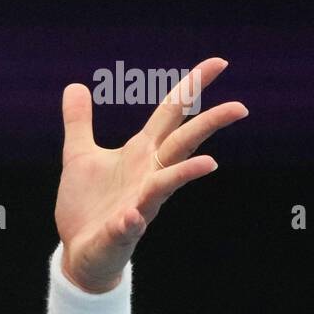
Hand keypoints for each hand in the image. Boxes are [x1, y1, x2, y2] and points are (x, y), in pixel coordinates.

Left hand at [55, 57, 248, 291]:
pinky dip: (131, 220)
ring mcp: (138, 205)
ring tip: (209, 164)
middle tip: (240, 107)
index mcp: (140, 154)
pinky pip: (128, 226)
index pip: (171, 114)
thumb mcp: (78, 155)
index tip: (219, 63)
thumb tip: (74, 85)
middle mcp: (147, 176)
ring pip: (166, 186)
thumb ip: (79, 122)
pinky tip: (131, 216)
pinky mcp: (120, 233)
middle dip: (208, 126)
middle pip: (182, 145)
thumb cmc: (88, 204)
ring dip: (185, 174)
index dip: (191, 87)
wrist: (79, 251)